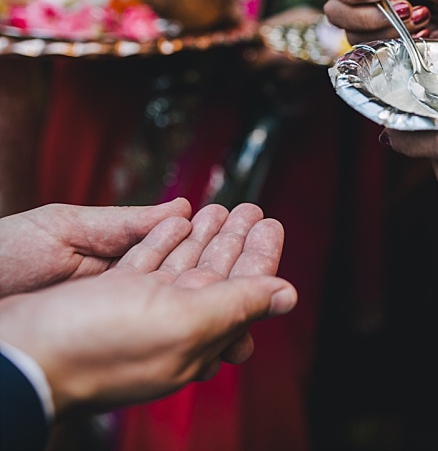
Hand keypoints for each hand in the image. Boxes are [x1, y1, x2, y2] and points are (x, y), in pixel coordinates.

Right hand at [0, 202, 296, 413]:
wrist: (19, 353)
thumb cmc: (94, 346)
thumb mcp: (182, 323)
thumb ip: (237, 305)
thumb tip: (288, 297)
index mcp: (193, 339)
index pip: (242, 292)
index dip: (260, 257)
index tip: (273, 224)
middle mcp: (167, 328)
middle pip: (214, 277)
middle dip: (236, 241)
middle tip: (254, 209)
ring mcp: (134, 312)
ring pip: (180, 268)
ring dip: (203, 236)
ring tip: (221, 207)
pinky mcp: (103, 298)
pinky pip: (142, 264)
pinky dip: (163, 240)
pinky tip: (175, 220)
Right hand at [323, 0, 437, 43]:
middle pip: (335, 9)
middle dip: (370, 14)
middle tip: (410, 9)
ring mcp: (376, 25)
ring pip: (350, 35)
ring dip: (388, 30)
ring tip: (424, 20)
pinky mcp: (386, 51)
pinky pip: (370, 55)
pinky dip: (394, 47)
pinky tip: (422, 38)